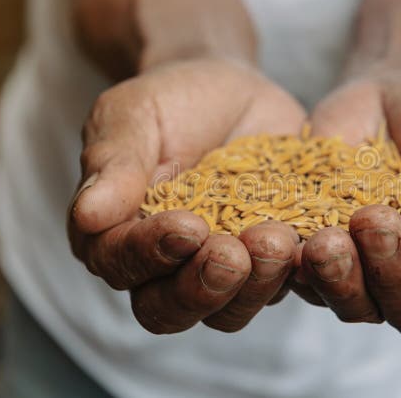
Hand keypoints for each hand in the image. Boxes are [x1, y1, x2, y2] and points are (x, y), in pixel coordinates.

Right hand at [67, 58, 305, 332]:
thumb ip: (113, 163)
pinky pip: (280, 286)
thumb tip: (88, 214)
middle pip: (171, 309)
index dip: (151, 253)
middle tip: (232, 251)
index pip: (121, 264)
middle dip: (202, 287)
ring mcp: (217, 269)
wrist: (228, 89)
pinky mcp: (266, 263)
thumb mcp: (132, 115)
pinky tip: (312, 243)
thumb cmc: (169, 101)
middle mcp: (163, 266)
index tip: (188, 225)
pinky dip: (295, 273)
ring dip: (253, 286)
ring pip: (228, 310)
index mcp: (115, 235)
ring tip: (277, 241)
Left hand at [295, 69, 400, 334]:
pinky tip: (290, 241)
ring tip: (326, 240)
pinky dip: (299, 268)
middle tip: (373, 220)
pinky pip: (307, 282)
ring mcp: (371, 278)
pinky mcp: (322, 263)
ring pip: (360, 307)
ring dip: (343, 279)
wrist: (394, 95)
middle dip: (394, 271)